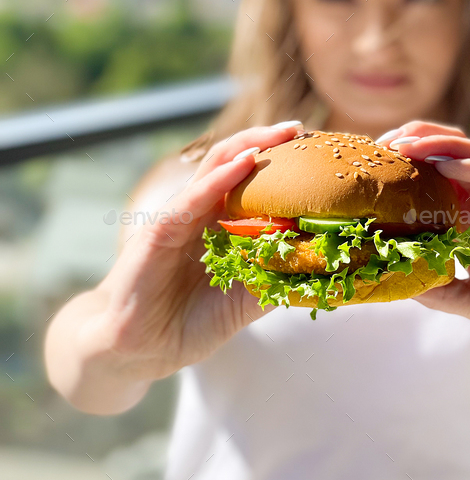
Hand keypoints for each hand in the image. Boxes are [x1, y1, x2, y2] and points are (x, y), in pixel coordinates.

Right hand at [89, 123, 302, 380]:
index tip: (316, 152)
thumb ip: (275, 281)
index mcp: (221, 225)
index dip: (282, 164)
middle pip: (235, 162)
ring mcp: (180, 216)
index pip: (253, 182)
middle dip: (269, 141)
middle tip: (302, 129)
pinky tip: (247, 162)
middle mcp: (202, 212)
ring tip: (282, 133)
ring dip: (249, 146)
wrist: (139, 349)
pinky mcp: (160, 229)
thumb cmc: (188, 322)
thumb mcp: (244, 302)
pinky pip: (194, 196)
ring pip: (215, 167)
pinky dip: (221, 178)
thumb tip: (320, 271)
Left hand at [378, 121, 469, 355]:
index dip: (404, 170)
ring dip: (438, 146)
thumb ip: (440, 289)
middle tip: (380, 148)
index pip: (435, 182)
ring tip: (403, 146)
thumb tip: (393, 280)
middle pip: (450, 156)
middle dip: (414, 143)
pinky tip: (446, 166)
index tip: (370, 169)